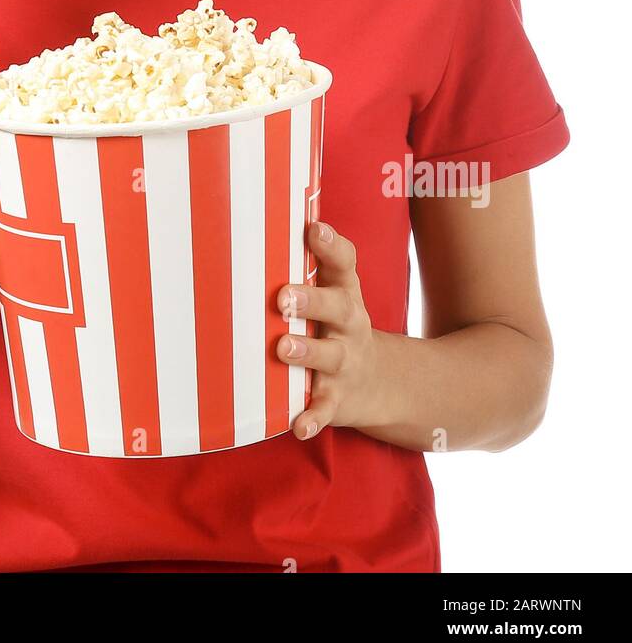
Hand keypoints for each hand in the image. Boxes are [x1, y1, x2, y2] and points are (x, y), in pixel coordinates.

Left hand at [276, 221, 380, 440]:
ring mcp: (345, 363)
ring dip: (307, 352)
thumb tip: (261, 217)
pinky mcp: (338, 400)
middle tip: (284, 296)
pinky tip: (298, 425)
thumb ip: (307, 264)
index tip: (314, 228)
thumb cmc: (336, 324)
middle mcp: (349, 325)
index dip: (331, 245)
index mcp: (344, 293)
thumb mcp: (332, 292)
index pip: (344, 264)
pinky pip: (325, 409)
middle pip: (337, 307)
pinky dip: (313, 418)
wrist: (382, 383)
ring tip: (282, 348)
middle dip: (312, 300)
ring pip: (329, 357)